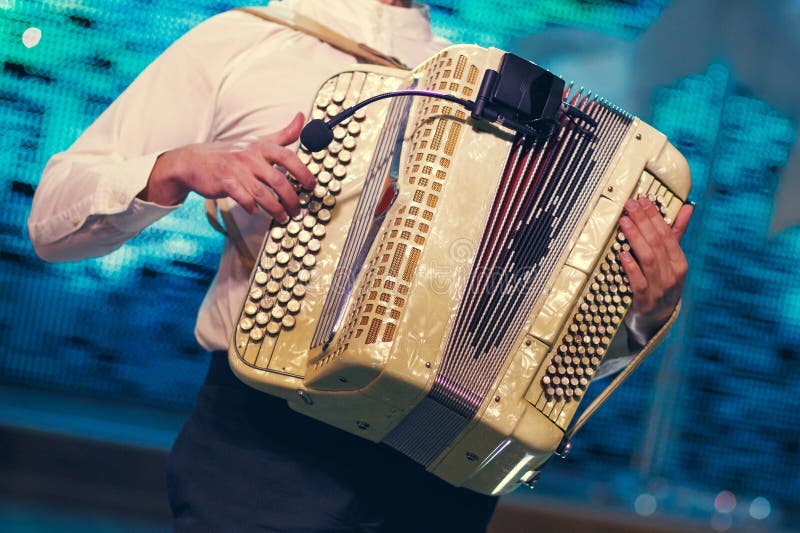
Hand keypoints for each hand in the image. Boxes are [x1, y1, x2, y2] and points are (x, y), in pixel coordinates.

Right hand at [140, 112, 314, 222]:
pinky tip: (256, 211)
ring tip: (283, 217)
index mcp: (261, 146)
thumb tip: (302, 117)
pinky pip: (243, 198)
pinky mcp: (224, 183)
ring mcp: (237, 170)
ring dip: (276, 209)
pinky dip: (252, 207)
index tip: (312, 185)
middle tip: (297, 211)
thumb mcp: (258, 141)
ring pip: (263, 194)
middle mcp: (250, 157)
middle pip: (279, 181)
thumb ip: (283, 134)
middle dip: (292, 199)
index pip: (288, 157)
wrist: (194, 161)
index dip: (303, 172)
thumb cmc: (231, 153)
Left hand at [619, 196, 692, 342]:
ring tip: (624, 223)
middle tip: (630, 206)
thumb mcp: (671, 260)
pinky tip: (622, 254)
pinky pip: (638, 282)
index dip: (655, 217)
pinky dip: (630, 267)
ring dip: (636, 239)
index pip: (668, 235)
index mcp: (679, 263)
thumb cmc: (662, 284)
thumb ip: (676, 233)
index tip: (643, 200)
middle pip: (657, 244)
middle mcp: (672, 275)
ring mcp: (659, 289)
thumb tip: (687, 207)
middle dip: (643, 222)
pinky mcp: (644, 301)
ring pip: (648, 260)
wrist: (656, 320)